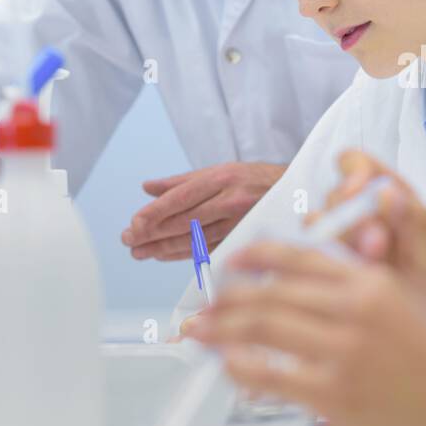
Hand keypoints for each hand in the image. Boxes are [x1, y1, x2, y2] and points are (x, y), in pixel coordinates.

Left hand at [121, 162, 285, 260]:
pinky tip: (165, 255)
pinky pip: (207, 249)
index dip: (154, 212)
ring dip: (163, 247)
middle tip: (129, 241)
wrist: (296, 190)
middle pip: (183, 221)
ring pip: (194, 239)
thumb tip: (147, 187)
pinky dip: (183, 254)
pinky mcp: (243, 238)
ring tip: (140, 251)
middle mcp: (230, 200)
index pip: (180, 198)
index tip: (134, 223)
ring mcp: (238, 222)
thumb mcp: (221, 169)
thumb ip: (183, 180)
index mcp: (222, 178)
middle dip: (152, 233)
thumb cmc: (255, 179)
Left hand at [186, 240, 425, 425]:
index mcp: (374, 284)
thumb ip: (354, 297)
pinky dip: (238, 367)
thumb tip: (293, 292)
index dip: (257, 256)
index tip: (232, 262)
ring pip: (261, 325)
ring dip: (220, 327)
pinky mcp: (333, 392)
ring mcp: (344, 350)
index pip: (301, 257)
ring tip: (200, 332)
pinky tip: (227, 366)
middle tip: (205, 306)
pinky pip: (268, 373)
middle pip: (273, 289)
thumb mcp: (402, 314)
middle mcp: (357, 309)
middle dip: (228, 296)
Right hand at [312, 150, 425, 342]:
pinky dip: (315, 268)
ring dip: (338, 244)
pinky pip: (301, 261)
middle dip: (352, 218)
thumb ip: (418, 225)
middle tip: (376, 246)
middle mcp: (359, 221)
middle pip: (333, 198)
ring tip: (369, 268)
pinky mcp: (319, 277)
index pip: (357, 165)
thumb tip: (387, 190)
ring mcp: (337, 249)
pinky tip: (338, 286)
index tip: (357, 190)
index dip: (353, 170)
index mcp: (391, 205)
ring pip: (314, 227)